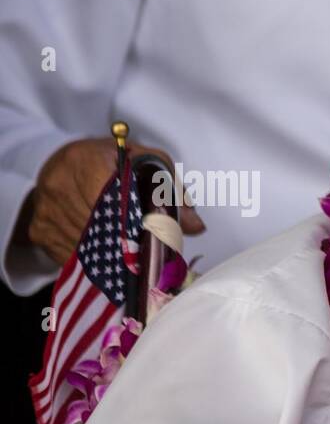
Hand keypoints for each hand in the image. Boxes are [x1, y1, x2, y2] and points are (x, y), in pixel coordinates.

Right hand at [17, 137, 204, 265]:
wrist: (61, 165)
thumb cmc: (110, 162)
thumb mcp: (144, 163)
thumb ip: (171, 189)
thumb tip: (196, 226)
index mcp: (86, 161)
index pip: (116, 199)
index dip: (139, 222)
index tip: (157, 236)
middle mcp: (59, 186)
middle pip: (104, 228)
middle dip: (131, 243)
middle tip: (152, 253)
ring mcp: (46, 212)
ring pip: (90, 248)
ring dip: (115, 257)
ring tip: (134, 257)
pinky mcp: (40, 234)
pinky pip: (74, 258)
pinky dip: (96, 262)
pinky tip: (111, 258)